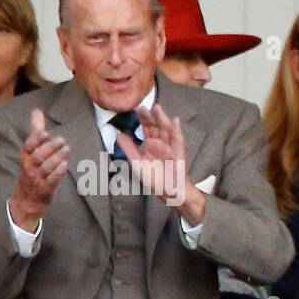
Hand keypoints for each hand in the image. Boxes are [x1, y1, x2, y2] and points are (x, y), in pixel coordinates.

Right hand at [10, 108, 69, 230]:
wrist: (27, 198)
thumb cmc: (32, 168)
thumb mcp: (32, 150)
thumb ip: (36, 131)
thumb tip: (36, 110)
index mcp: (25, 156)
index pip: (29, 146)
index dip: (36, 140)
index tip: (45, 133)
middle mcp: (29, 166)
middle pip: (38, 156)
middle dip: (50, 147)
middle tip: (62, 140)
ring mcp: (37, 178)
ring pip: (45, 167)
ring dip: (57, 158)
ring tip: (67, 149)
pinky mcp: (46, 188)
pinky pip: (51, 180)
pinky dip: (58, 173)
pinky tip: (66, 165)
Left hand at [116, 104, 205, 224]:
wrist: (169, 192)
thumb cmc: (155, 178)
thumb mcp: (137, 163)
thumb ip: (129, 149)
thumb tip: (119, 135)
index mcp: (151, 144)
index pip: (147, 128)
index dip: (142, 119)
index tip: (136, 109)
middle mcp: (161, 143)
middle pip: (156, 127)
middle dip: (151, 117)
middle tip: (144, 106)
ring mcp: (171, 147)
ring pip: (167, 130)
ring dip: (163, 119)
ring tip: (158, 109)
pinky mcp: (179, 154)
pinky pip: (178, 141)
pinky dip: (177, 131)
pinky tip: (175, 121)